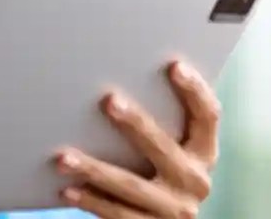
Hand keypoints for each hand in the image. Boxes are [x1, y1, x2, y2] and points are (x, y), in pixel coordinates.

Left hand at [54, 60, 220, 218]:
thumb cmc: (166, 173)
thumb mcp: (178, 151)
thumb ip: (166, 123)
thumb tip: (123, 78)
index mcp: (204, 154)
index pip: (207, 117)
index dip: (194, 90)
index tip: (174, 65)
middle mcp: (194, 182)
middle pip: (163, 148)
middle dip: (136, 125)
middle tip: (110, 100)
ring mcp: (172, 209)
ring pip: (130, 186)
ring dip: (94, 170)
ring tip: (63, 157)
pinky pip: (117, 214)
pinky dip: (90, 201)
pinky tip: (68, 189)